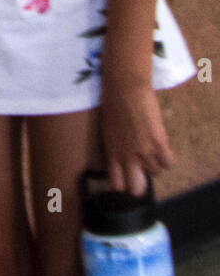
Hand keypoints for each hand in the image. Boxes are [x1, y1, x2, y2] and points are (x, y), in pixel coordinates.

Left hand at [100, 81, 172, 195]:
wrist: (125, 87)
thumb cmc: (112, 103)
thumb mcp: (107, 129)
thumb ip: (115, 146)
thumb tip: (123, 157)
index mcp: (111, 153)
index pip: (117, 183)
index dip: (123, 182)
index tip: (126, 176)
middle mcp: (127, 156)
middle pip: (137, 188)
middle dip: (140, 184)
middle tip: (142, 172)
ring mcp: (144, 151)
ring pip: (155, 172)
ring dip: (154, 164)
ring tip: (152, 151)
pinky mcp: (159, 142)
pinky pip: (167, 163)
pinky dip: (166, 157)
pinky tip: (161, 147)